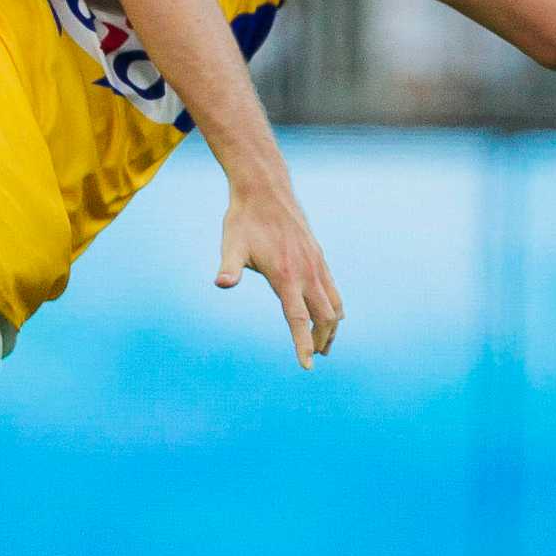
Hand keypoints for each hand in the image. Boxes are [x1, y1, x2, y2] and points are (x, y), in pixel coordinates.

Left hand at [217, 168, 342, 369]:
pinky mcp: (319, 257)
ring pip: (335, 305)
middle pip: (324, 317)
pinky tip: (329, 314)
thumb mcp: (231, 244)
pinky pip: (333, 289)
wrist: (265, 189)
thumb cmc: (244, 219)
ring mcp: (316, 264)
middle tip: (314, 355)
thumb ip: (229, 267)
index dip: (303, 345)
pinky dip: (335, 307)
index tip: (307, 366)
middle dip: (321, 340)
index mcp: (286, 276)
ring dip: (332, 326)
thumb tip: (220, 283)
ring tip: (325, 343)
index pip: (299, 320)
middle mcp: (307, 272)